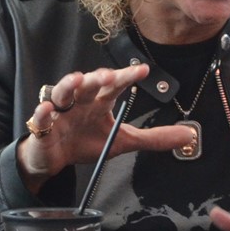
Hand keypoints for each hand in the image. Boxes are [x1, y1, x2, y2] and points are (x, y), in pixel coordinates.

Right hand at [17, 64, 196, 190]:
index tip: (143, 70)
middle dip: (97, 78)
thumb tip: (188, 135)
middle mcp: (79, 101)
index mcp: (99, 102)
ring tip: (77, 80)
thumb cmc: (86, 143)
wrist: (54, 160)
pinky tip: (48, 111)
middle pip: (88, 84)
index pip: (114, 85)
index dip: (127, 77)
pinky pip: (41, 119)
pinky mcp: (42, 128)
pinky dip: (43, 114)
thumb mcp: (123, 141)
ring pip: (62, 93)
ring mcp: (59, 112)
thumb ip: (154, 138)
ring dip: (69, 85)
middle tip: (108, 75)